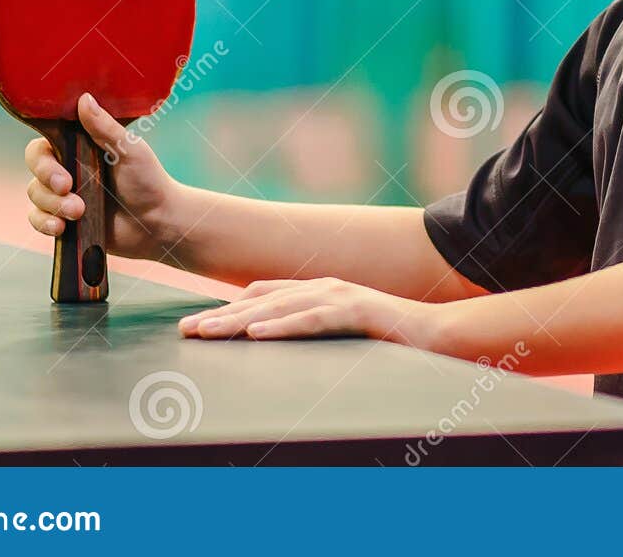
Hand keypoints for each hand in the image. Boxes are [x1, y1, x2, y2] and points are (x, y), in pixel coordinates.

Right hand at [25, 91, 186, 261]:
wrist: (157, 221)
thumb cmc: (148, 180)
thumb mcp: (130, 150)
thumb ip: (105, 128)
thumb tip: (84, 98)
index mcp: (79, 146)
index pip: (43, 145)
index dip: (42, 160)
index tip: (64, 174)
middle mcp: (67, 168)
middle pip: (35, 170)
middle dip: (47, 182)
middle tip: (68, 189)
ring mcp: (64, 195)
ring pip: (35, 195)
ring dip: (52, 205)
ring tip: (79, 212)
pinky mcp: (63, 219)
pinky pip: (38, 219)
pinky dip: (44, 223)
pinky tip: (60, 227)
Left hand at [177, 276, 435, 344]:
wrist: (436, 331)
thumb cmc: (389, 334)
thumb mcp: (340, 328)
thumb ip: (310, 324)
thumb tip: (272, 332)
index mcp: (317, 290)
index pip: (261, 296)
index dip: (226, 309)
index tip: (195, 325)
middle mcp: (323, 287)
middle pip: (261, 301)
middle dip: (220, 316)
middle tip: (185, 330)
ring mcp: (340, 296)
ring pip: (279, 309)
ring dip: (239, 322)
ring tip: (208, 333)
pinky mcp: (356, 311)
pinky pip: (312, 320)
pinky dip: (282, 327)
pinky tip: (257, 335)